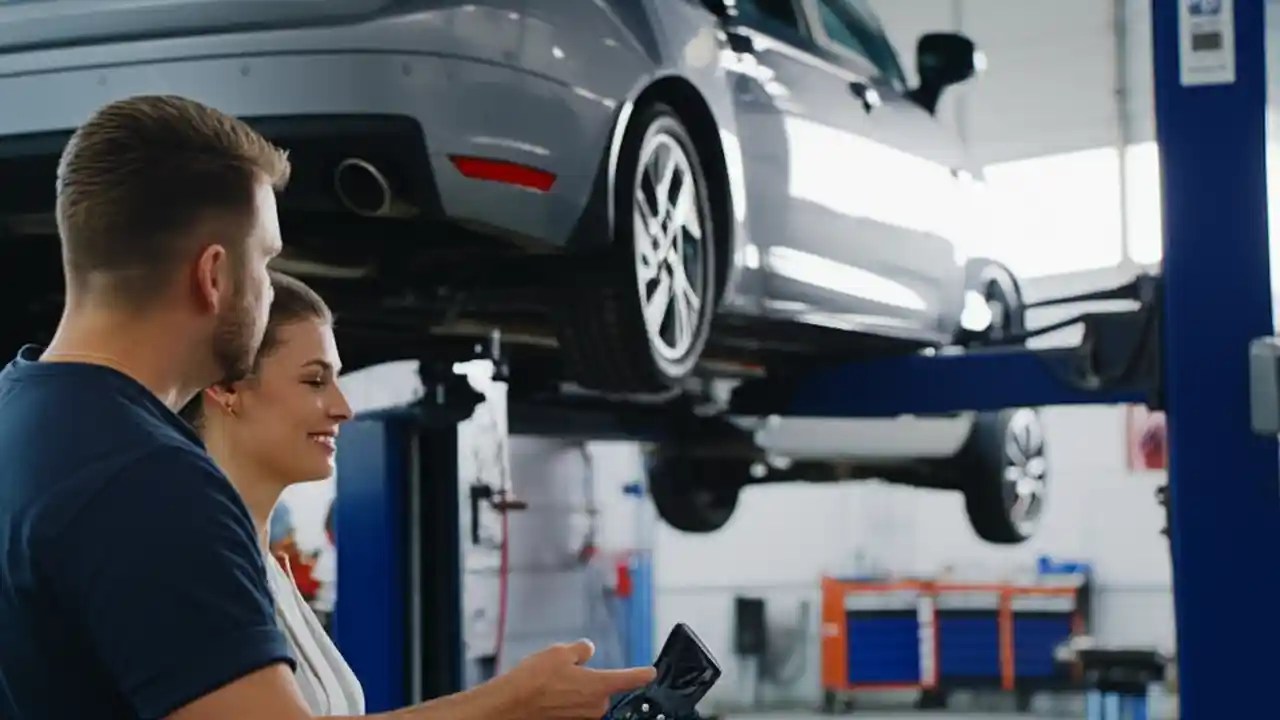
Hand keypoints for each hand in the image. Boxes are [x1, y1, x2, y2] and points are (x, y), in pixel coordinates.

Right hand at [502, 639, 655, 719]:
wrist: (510, 706)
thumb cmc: (535, 680)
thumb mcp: (560, 653)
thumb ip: (580, 651)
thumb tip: (587, 651)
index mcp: (600, 685)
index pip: (630, 679)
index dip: (642, 674)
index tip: (650, 672)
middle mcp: (595, 706)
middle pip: (602, 689)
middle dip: (589, 680)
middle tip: (565, 673)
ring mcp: (583, 718)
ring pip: (586, 700)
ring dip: (575, 692)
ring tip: (551, 685)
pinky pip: (573, 709)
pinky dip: (564, 702)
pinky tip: (547, 696)